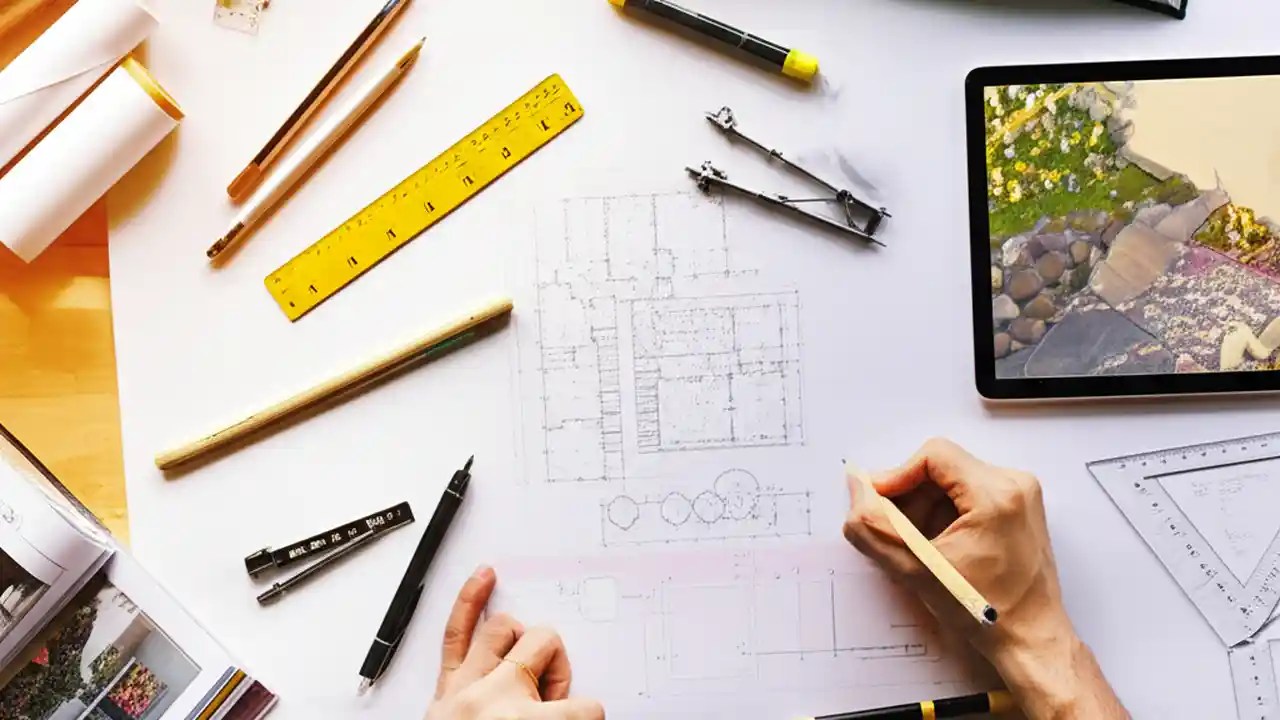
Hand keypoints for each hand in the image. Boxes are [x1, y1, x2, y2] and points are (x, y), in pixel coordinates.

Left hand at [426, 567, 604, 719]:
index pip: (587, 709)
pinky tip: (484, 578)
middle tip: (551, 701)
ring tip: (525, 661)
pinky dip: (469, 600)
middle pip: (547, 646)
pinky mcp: (444, 687)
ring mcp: (467, 686)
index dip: (589, 716)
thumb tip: (580, 715)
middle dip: (558, 670)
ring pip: (506, 629)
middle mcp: (498, 698)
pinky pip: (456, 632)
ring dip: (522, 640)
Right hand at [843, 438, 1126, 719]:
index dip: (896, 475)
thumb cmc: (986, 612)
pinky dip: (944, 512)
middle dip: (910, 496)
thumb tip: (857, 490)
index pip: (933, 456)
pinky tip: (938, 544)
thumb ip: (874, 528)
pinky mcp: (1019, 506)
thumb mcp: (916, 571)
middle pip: (941, 467)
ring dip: (925, 506)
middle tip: (893, 529)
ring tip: (918, 544)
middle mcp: (1014, 484)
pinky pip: (969, 492)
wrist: (1030, 638)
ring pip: (953, 480)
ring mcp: (1021, 494)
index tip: (878, 501)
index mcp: (996, 496)